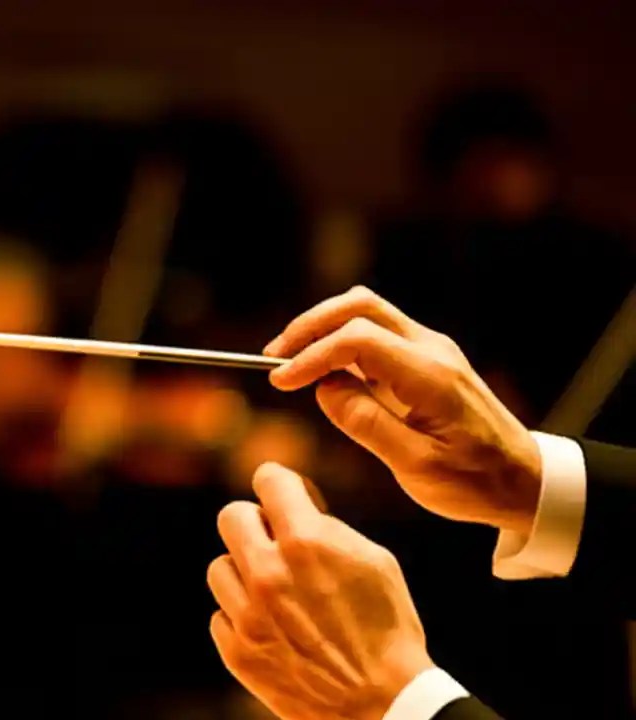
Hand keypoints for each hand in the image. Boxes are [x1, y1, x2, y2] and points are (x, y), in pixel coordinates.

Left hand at [208, 463, 432, 719]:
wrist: (382, 704)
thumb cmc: (387, 629)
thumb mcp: (374, 561)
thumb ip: (327, 527)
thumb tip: (297, 509)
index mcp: (306, 542)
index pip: (268, 479)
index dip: (279, 483)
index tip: (283, 493)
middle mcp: (267, 573)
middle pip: (232, 516)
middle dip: (256, 523)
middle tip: (276, 542)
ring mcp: (247, 614)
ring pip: (220, 567)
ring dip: (245, 573)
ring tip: (277, 592)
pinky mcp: (237, 650)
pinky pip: (221, 613)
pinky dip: (242, 616)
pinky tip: (274, 627)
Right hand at [263, 286, 541, 534]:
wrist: (524, 479)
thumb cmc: (474, 482)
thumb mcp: (416, 467)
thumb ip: (367, 424)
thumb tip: (324, 389)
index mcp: (430, 376)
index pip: (358, 340)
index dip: (311, 356)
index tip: (280, 381)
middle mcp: (432, 350)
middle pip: (360, 306)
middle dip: (310, 326)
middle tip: (274, 357)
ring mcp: (431, 350)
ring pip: (366, 311)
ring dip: (323, 328)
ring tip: (290, 361)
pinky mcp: (425, 359)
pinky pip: (375, 333)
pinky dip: (340, 341)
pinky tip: (321, 370)